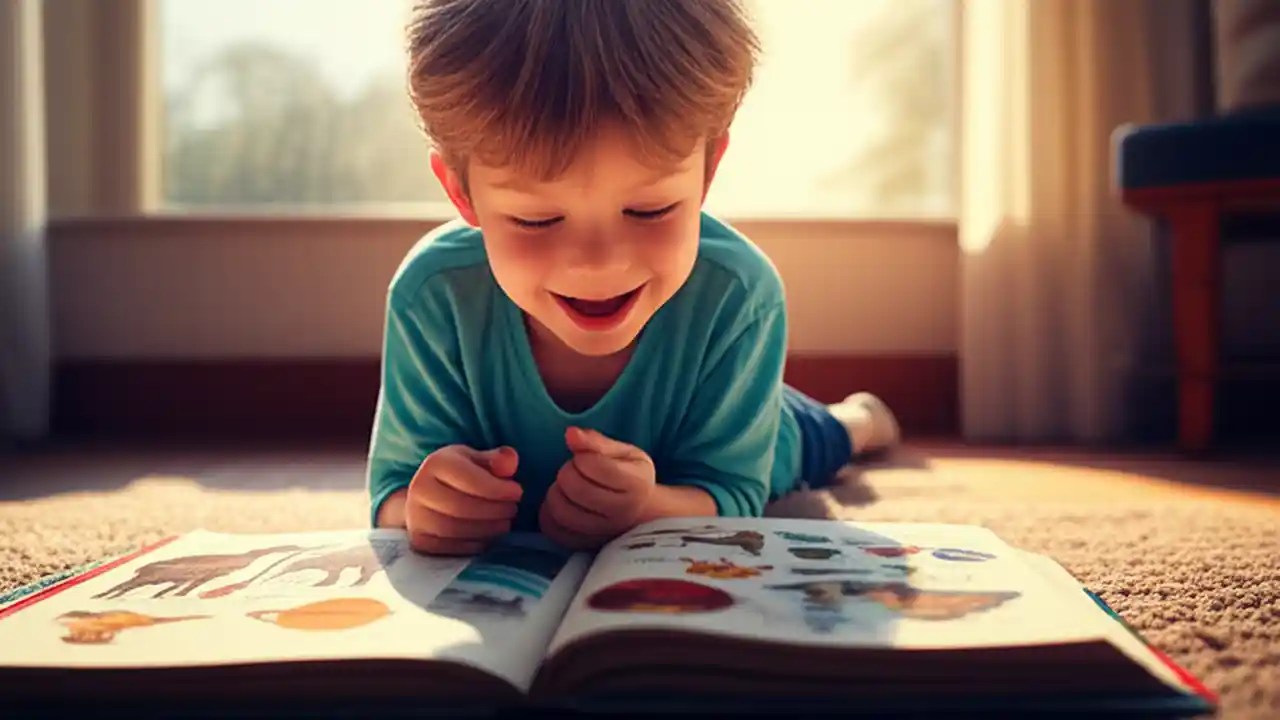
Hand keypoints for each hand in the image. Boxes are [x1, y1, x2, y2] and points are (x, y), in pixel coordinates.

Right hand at [405, 444, 522, 555]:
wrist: (428, 495)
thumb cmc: (460, 474)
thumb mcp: (477, 460)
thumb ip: (496, 459)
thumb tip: (510, 461)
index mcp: (436, 464)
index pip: (470, 480)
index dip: (499, 489)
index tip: (517, 492)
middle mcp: (419, 489)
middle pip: (462, 507)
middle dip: (495, 510)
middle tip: (513, 509)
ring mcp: (416, 516)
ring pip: (457, 529)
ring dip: (488, 529)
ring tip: (505, 523)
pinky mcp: (420, 540)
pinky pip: (452, 547)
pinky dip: (476, 543)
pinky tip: (490, 535)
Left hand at [539, 427, 654, 549]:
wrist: (641, 512)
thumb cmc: (631, 477)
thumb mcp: (624, 453)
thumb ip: (597, 442)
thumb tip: (570, 434)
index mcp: (636, 484)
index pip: (592, 464)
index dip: (582, 456)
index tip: (588, 459)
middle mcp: (622, 513)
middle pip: (574, 488)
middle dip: (568, 472)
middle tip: (576, 472)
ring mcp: (603, 534)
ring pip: (561, 510)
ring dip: (556, 492)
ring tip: (568, 488)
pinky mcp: (584, 546)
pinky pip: (553, 530)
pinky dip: (548, 513)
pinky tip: (561, 503)